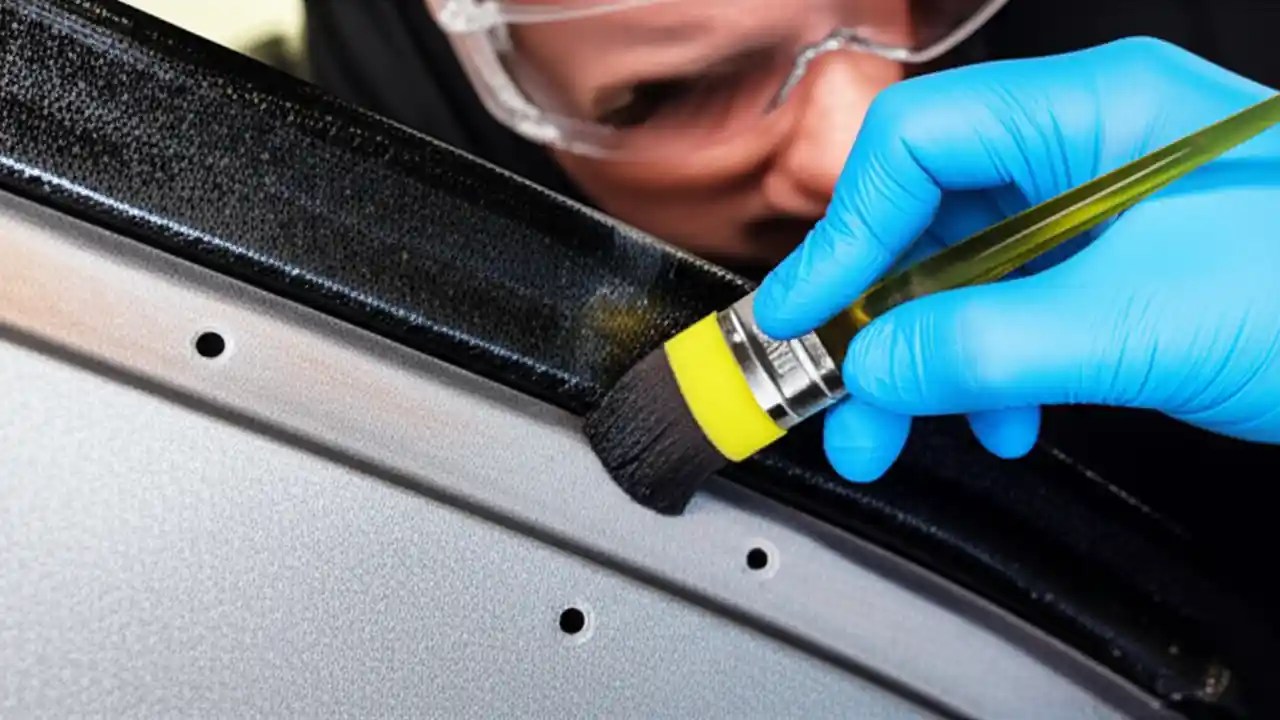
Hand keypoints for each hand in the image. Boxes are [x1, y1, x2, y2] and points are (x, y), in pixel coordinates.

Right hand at [753, 37, 1279, 482]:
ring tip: (901, 428)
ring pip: (966, 273)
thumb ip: (984, 343)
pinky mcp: (1118, 272)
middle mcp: (1085, 149)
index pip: (916, 144)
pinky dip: (989, 371)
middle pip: (929, 215)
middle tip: (834, 388)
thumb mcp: (1138, 319)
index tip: (803, 312)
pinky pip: (1016, 310)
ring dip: (924, 357)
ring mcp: (1102, 213)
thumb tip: (876, 363)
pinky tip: (1002, 417)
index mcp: (1090, 112)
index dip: (843, 230)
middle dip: (876, 313)